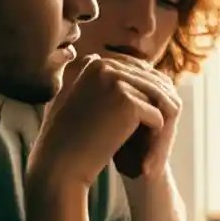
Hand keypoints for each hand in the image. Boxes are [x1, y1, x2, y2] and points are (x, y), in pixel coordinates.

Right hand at [30, 55, 168, 187]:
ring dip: (156, 123)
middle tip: (151, 136)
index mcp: (97, 63)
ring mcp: (117, 82)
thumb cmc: (70, 135)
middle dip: (154, 110)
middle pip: (150, 86)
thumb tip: (99, 60)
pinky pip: (157, 117)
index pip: (138, 76)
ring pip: (156, 101)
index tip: (138, 124)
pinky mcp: (128, 102)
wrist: (62, 160)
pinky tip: (143, 150)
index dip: (144, 101)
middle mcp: (106, 66)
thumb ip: (97, 81)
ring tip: (151, 144)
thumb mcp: (80, 98)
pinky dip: (154, 135)